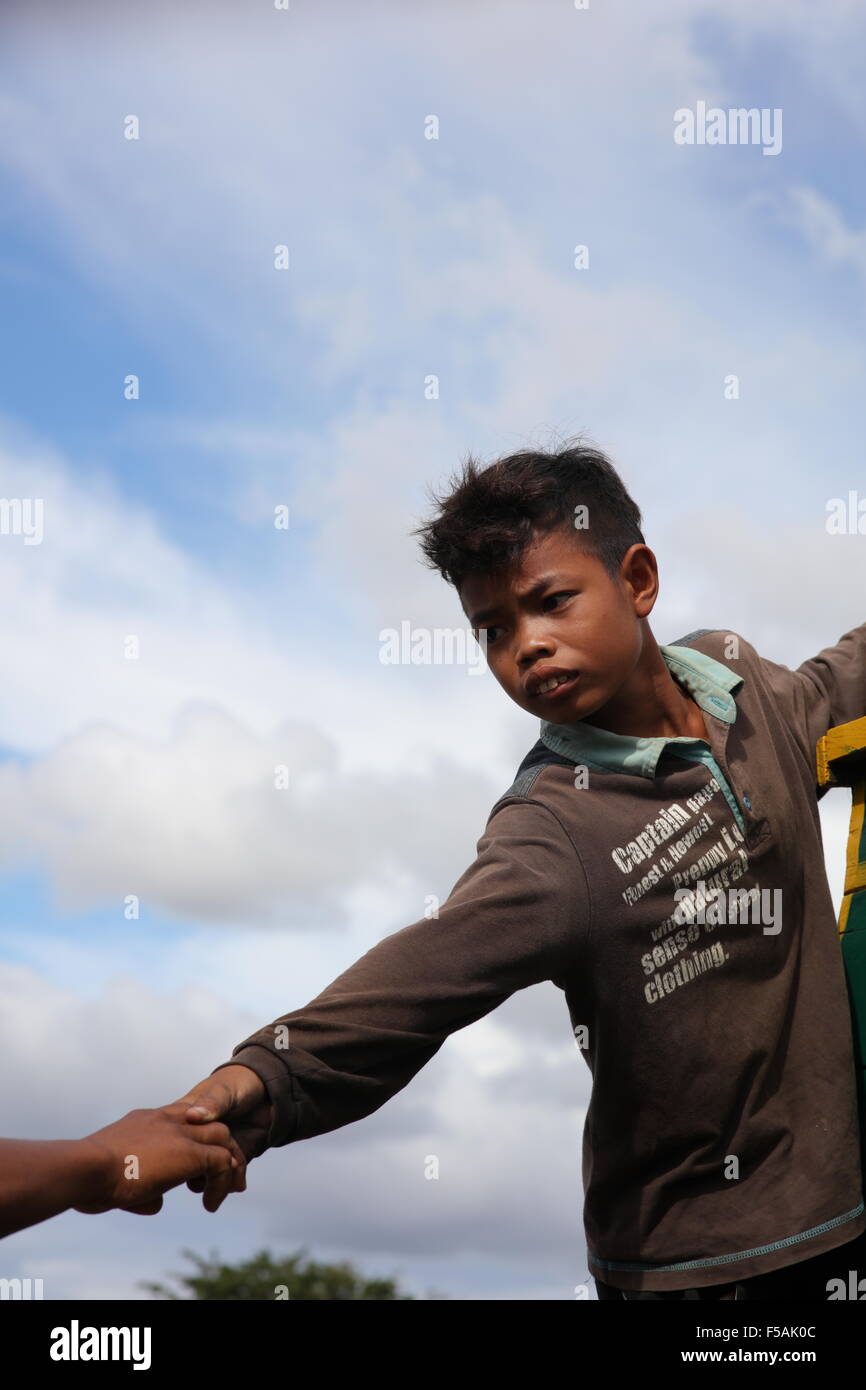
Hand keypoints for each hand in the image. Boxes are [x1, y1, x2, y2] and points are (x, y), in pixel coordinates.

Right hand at [73, 1102, 245, 1215]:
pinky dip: (221, 1184)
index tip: (195, 1163)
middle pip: (208, 1123)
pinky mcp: (190, 1152)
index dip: (193, 1137)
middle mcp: (166, 1120)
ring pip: (223, 1137)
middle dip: (219, 1147)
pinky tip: (210, 1205)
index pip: (181, 1117)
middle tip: (222, 1175)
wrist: (86, 1168)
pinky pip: (222, 1163)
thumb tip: (157, 1202)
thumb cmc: (89, 1177)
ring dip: (228, 1163)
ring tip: (227, 1189)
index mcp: (146, 1121)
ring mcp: (180, 1133)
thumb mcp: (117, 1178)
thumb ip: (143, 1186)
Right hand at [175, 1064, 272, 1212]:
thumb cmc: (239, 1083)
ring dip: (211, 1184)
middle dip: (190, 1177)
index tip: (178, 1163)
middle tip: (204, 1176)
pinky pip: (225, 1179)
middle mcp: (194, 1138)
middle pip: (181, 1166)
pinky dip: (229, 1184)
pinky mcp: (231, 1160)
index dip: (168, 1157)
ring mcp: (212, 1150)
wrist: (269, 1090)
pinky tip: (236, 1183)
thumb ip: (211, 1103)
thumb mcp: (223, 1090)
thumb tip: (193, 1116)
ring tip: (221, 1185)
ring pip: (201, 1177)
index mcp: (183, 1119)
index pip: (166, 1143)